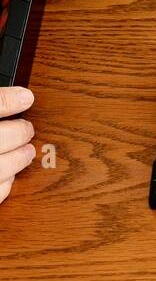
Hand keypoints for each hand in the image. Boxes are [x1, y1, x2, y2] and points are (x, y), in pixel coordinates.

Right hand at [0, 87, 35, 204]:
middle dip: (19, 132)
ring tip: (26, 152)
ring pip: (2, 167)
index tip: (27, 97)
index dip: (10, 100)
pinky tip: (11, 175)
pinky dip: (7, 183)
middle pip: (1, 137)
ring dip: (18, 158)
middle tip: (28, 129)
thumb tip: (16, 97)